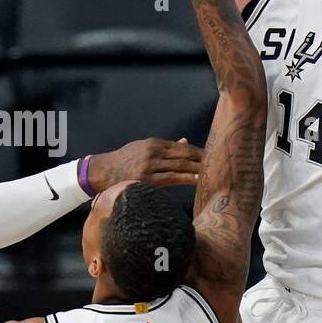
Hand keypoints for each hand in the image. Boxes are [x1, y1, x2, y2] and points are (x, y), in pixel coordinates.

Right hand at [88, 137, 202, 191]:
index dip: (198, 152)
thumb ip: (165, 147)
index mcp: (154, 143)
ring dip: (197, 170)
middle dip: (202, 160)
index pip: (182, 147)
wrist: (103, 171)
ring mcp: (150, 166)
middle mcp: (153, 152)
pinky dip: (185, 179)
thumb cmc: (125, 160)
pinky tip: (196, 180)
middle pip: (183, 156)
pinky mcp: (146, 180)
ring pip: (179, 167)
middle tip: (218, 164)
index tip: (211, 156)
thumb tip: (185, 142)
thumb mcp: (143, 148)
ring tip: (212, 173)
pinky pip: (171, 179)